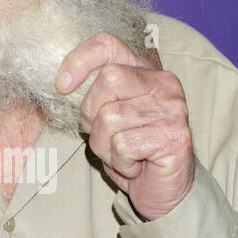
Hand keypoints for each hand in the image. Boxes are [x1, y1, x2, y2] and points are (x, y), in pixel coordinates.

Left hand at [56, 33, 194, 220]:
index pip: (109, 45)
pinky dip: (120, 163)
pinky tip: (135, 166)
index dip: (79, 60)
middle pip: (107, 80)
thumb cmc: (133, 153)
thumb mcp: (109, 117)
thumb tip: (64, 84)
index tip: (63, 86)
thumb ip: (96, 96)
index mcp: (146, 72)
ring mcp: (173, 109)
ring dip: (105, 147)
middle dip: (91, 116)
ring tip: (123, 156)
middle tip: (104, 137)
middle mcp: (164, 84)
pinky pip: (123, 145)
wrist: (165, 192)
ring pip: (110, 118)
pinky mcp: (175, 136)